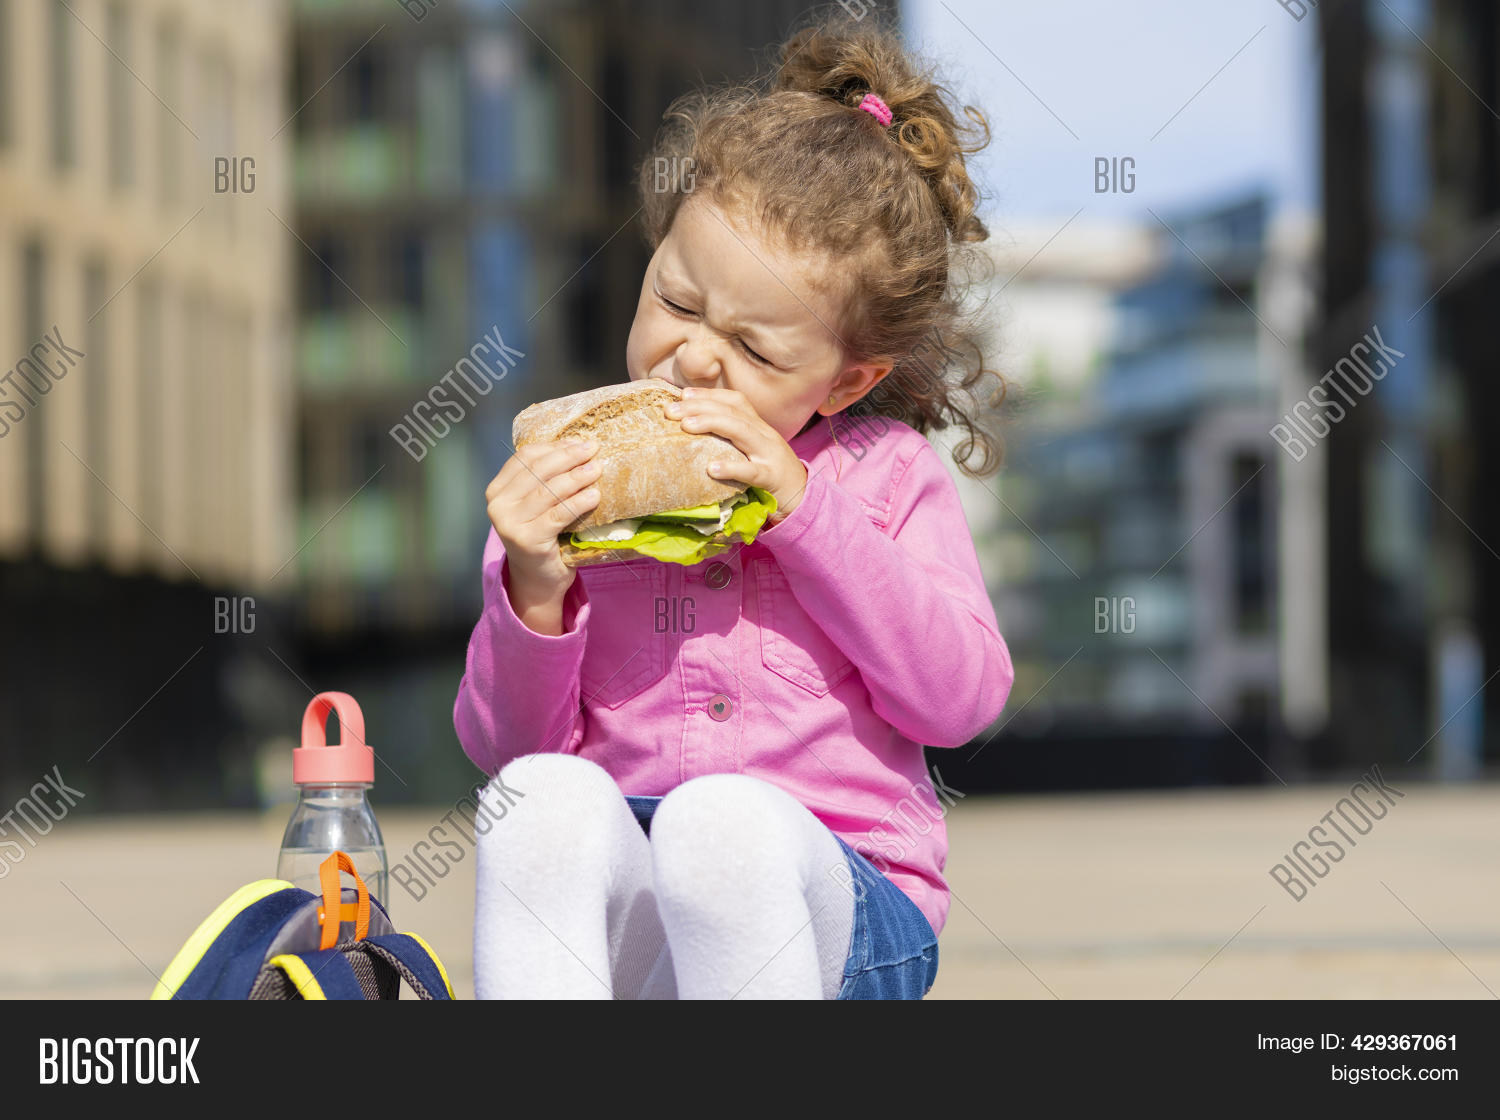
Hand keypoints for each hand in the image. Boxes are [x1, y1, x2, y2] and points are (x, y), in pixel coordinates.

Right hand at [484, 438, 602, 603]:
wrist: (537, 579)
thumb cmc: (543, 536)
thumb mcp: (537, 504)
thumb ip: (545, 479)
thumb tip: (578, 446)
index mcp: (497, 490)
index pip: (526, 457)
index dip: (554, 446)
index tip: (579, 441)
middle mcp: (498, 505)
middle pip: (538, 470)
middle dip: (568, 457)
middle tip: (593, 449)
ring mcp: (510, 523)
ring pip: (549, 490)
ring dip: (577, 477)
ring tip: (597, 469)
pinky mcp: (528, 540)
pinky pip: (558, 514)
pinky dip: (579, 502)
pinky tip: (595, 495)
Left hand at [663, 388, 808, 523]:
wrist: (804, 497)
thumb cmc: (770, 475)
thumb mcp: (751, 451)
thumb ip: (730, 440)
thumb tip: (694, 431)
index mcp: (759, 426)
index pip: (734, 401)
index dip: (709, 394)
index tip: (682, 394)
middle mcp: (765, 434)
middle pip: (732, 412)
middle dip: (700, 407)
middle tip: (671, 411)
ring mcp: (770, 454)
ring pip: (741, 431)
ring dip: (711, 424)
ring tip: (685, 426)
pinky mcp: (773, 478)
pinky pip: (752, 472)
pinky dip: (732, 468)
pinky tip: (712, 469)